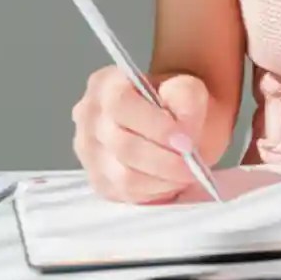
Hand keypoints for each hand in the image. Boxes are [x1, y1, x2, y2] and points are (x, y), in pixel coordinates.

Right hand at [72, 68, 208, 202]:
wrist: (176, 125)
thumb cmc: (178, 105)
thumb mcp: (189, 88)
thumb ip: (186, 97)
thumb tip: (183, 130)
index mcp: (105, 85)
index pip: (120, 104)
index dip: (155, 126)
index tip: (187, 142)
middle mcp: (88, 117)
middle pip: (122, 146)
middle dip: (165, 160)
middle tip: (192, 165)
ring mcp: (89, 152)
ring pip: (124, 176)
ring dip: (162, 179)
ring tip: (186, 173)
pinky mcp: (99, 181)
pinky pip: (126, 195)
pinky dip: (155, 192)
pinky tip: (172, 181)